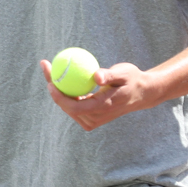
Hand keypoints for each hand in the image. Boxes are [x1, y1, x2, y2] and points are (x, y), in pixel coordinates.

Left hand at [40, 59, 158, 130]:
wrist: (140, 94)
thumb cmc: (132, 79)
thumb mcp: (124, 73)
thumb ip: (110, 75)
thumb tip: (96, 76)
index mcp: (103, 107)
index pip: (76, 107)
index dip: (60, 98)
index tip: (51, 82)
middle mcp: (96, 117)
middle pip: (68, 107)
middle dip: (53, 88)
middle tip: (47, 66)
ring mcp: (93, 120)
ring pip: (68, 107)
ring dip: (57, 89)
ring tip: (50, 68)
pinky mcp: (90, 118)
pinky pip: (73, 105)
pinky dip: (66, 92)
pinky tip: (59, 76)